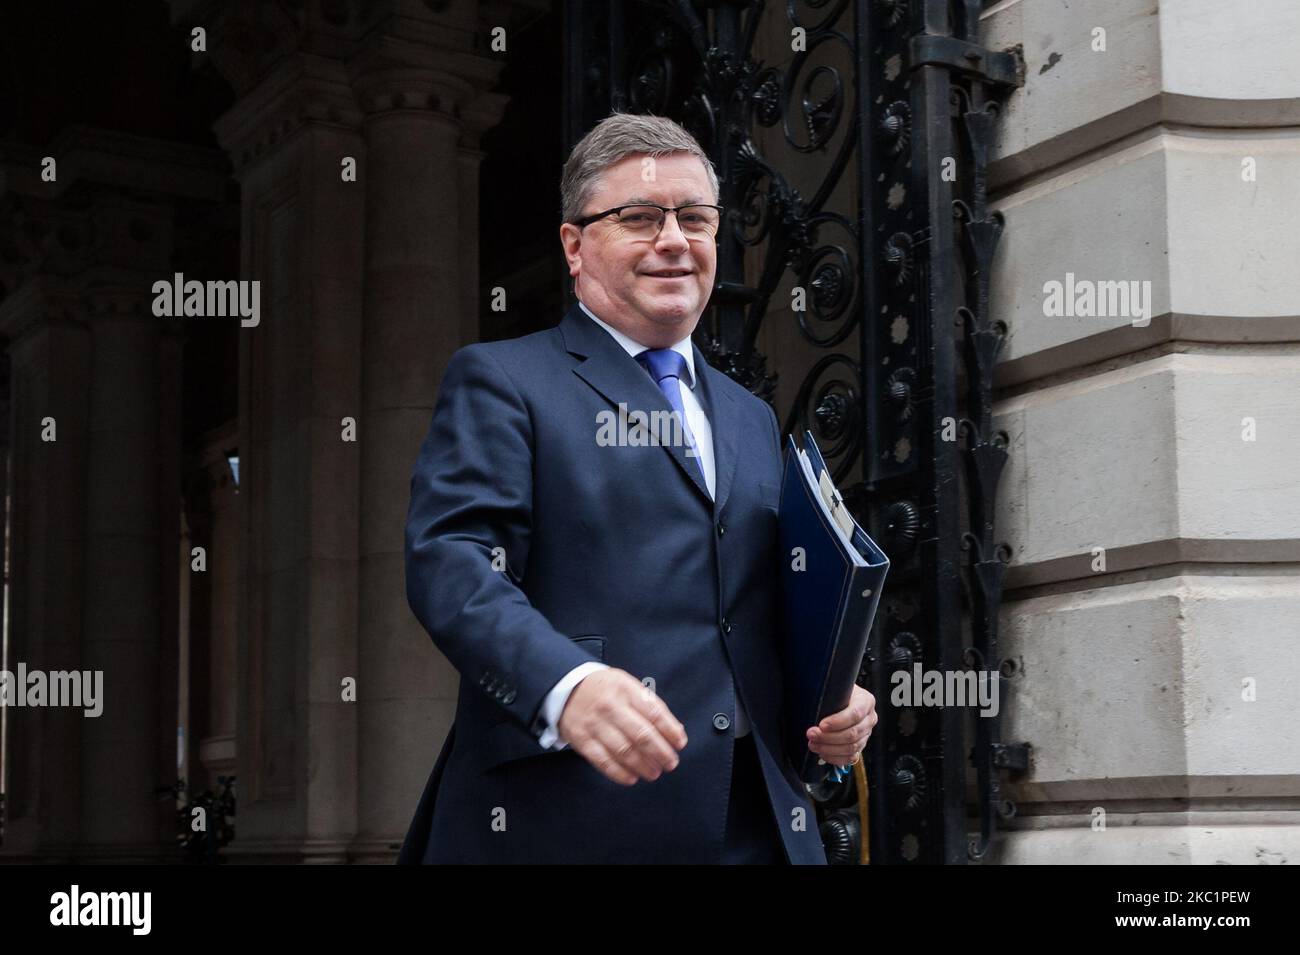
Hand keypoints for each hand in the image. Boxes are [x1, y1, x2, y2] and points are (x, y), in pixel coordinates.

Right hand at [557, 669, 687, 785]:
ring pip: (624, 751)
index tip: (680, 744)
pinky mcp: (582, 740)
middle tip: (671, 763)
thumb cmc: (605, 690)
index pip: (654, 713)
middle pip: (641, 735)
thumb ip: (650, 705)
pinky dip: (619, 773)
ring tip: (654, 773)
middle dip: (661, 753)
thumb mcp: (628, 686)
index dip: (670, 731)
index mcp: (625, 690)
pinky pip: (603, 761)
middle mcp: (610, 707)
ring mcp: (595, 724)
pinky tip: (632, 778)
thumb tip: (675, 731)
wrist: (566, 688)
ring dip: (643, 766)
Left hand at [806, 684, 876, 766]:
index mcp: (866, 701)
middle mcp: (869, 718)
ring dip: (829, 748)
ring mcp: (866, 734)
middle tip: (811, 734)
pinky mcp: (860, 746)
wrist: (843, 698)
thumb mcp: (835, 686)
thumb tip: (812, 700)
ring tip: (813, 743)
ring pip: (851, 747)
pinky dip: (835, 758)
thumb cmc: (837, 692)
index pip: (855, 714)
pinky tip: (822, 753)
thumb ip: (829, 691)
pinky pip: (850, 757)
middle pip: (852, 734)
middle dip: (829, 737)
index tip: (821, 725)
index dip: (837, 722)